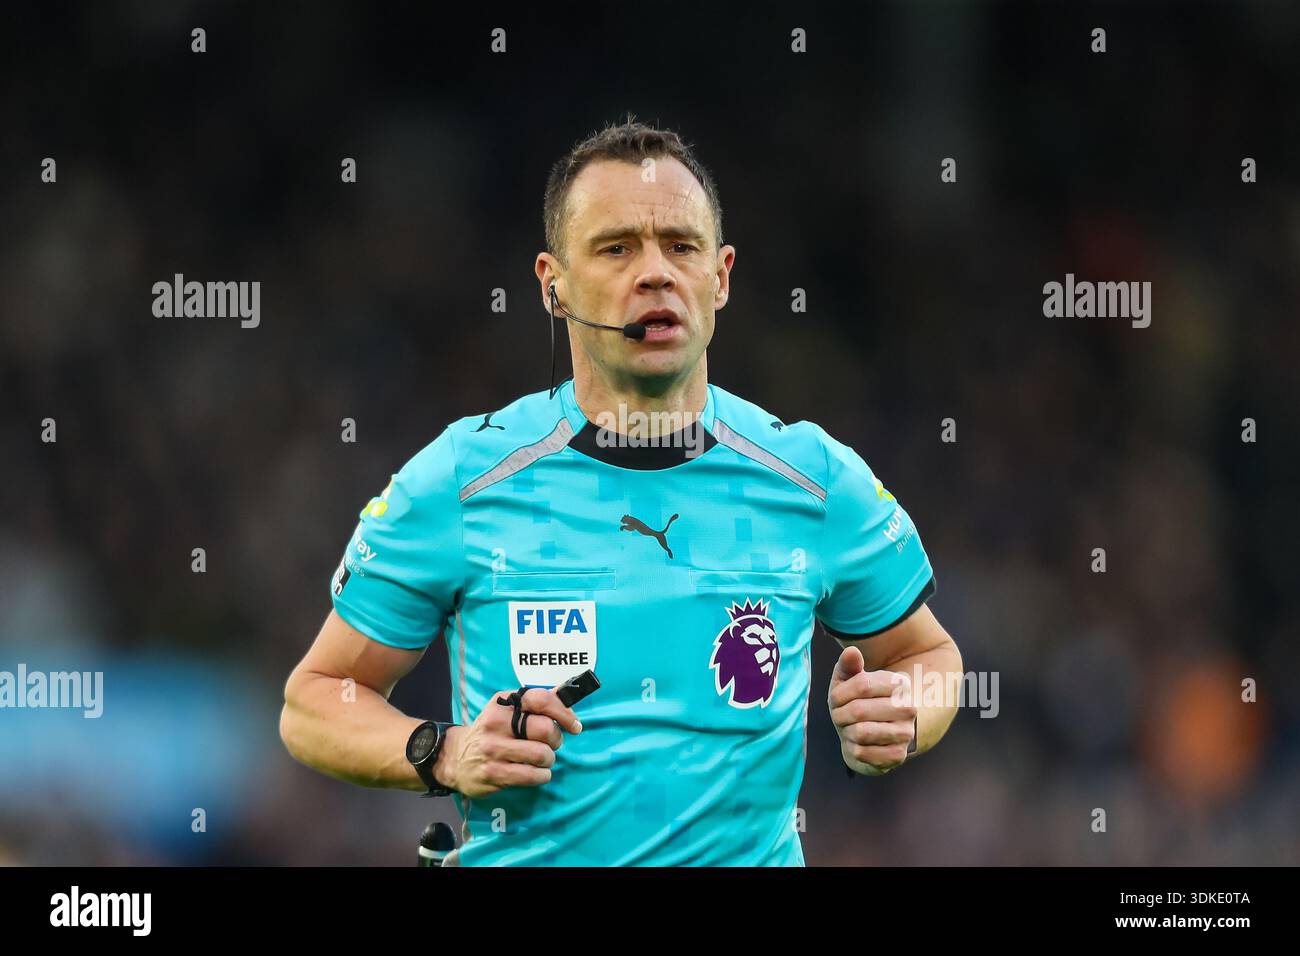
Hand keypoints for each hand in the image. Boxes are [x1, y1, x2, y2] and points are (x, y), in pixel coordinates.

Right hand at [434, 684, 582, 798]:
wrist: (455, 758)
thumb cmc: (491, 732)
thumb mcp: (506, 710)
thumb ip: (535, 703)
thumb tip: (565, 692)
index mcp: (503, 703)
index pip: (540, 699)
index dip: (563, 712)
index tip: (573, 725)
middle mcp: (496, 723)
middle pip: (545, 729)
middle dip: (556, 739)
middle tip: (551, 744)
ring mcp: (493, 749)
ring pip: (542, 755)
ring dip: (549, 760)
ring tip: (541, 760)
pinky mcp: (493, 773)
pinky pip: (532, 776)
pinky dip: (542, 776)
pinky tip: (536, 773)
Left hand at [828, 645, 915, 775]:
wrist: (870, 735)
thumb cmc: (855, 702)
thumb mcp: (848, 681)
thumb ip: (848, 665)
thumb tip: (851, 651)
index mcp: (899, 683)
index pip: (862, 685)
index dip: (839, 695)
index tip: (835, 700)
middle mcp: (908, 707)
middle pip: (859, 710)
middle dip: (840, 715)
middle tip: (839, 717)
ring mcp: (905, 732)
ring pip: (861, 732)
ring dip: (846, 732)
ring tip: (849, 728)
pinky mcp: (898, 755)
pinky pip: (862, 753)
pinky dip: (852, 749)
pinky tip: (858, 744)